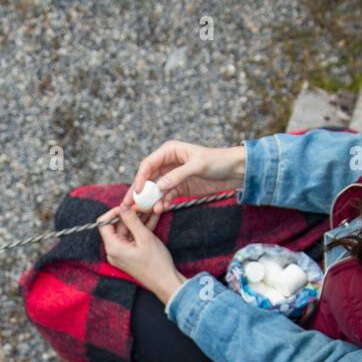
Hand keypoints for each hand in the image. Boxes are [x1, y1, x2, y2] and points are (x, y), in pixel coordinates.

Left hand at [97, 205, 185, 302]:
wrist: (166, 282)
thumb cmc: (156, 264)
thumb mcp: (144, 237)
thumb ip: (132, 220)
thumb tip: (123, 205)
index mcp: (113, 248)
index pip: (104, 223)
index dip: (115, 212)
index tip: (128, 205)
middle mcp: (114, 251)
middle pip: (117, 226)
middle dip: (131, 214)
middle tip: (144, 204)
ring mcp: (122, 253)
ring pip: (128, 230)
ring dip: (139, 219)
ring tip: (151, 207)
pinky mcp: (130, 254)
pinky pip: (134, 237)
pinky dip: (142, 228)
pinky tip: (153, 216)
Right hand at [124, 141, 245, 212]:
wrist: (233, 171)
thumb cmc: (217, 161)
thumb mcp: (197, 166)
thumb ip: (177, 175)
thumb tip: (159, 186)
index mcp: (169, 151)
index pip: (148, 164)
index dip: (140, 177)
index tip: (137, 191)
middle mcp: (168, 163)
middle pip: (147, 178)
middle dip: (138, 192)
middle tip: (128, 204)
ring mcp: (172, 177)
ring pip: (155, 190)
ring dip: (151, 200)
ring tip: (150, 210)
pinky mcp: (179, 188)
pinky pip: (166, 196)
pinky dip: (162, 203)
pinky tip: (161, 209)